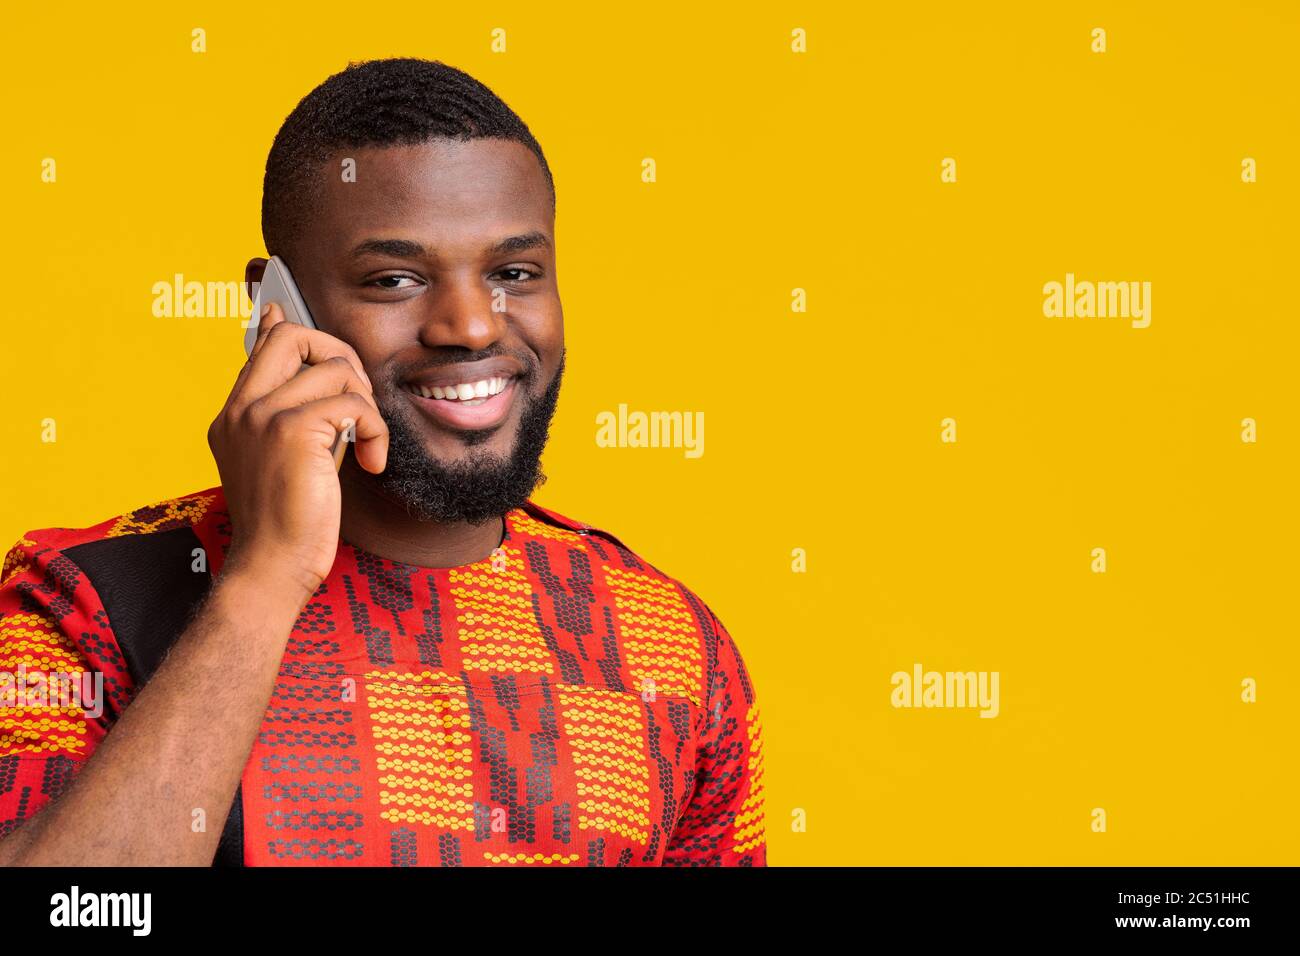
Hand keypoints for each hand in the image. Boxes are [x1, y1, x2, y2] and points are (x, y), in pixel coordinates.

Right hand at [208, 303, 388, 599]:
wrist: (271, 569)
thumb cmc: (285, 525)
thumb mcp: (282, 463)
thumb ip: (292, 418)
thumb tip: (309, 393)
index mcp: (234, 415)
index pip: (263, 347)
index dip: (290, 329)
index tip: (299, 322)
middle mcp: (241, 409)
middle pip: (294, 335)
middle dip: (340, 355)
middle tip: (357, 403)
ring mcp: (262, 416)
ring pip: (336, 368)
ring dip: (367, 404)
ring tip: (365, 442)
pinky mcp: (291, 431)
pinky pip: (353, 403)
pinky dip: (375, 430)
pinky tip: (371, 462)